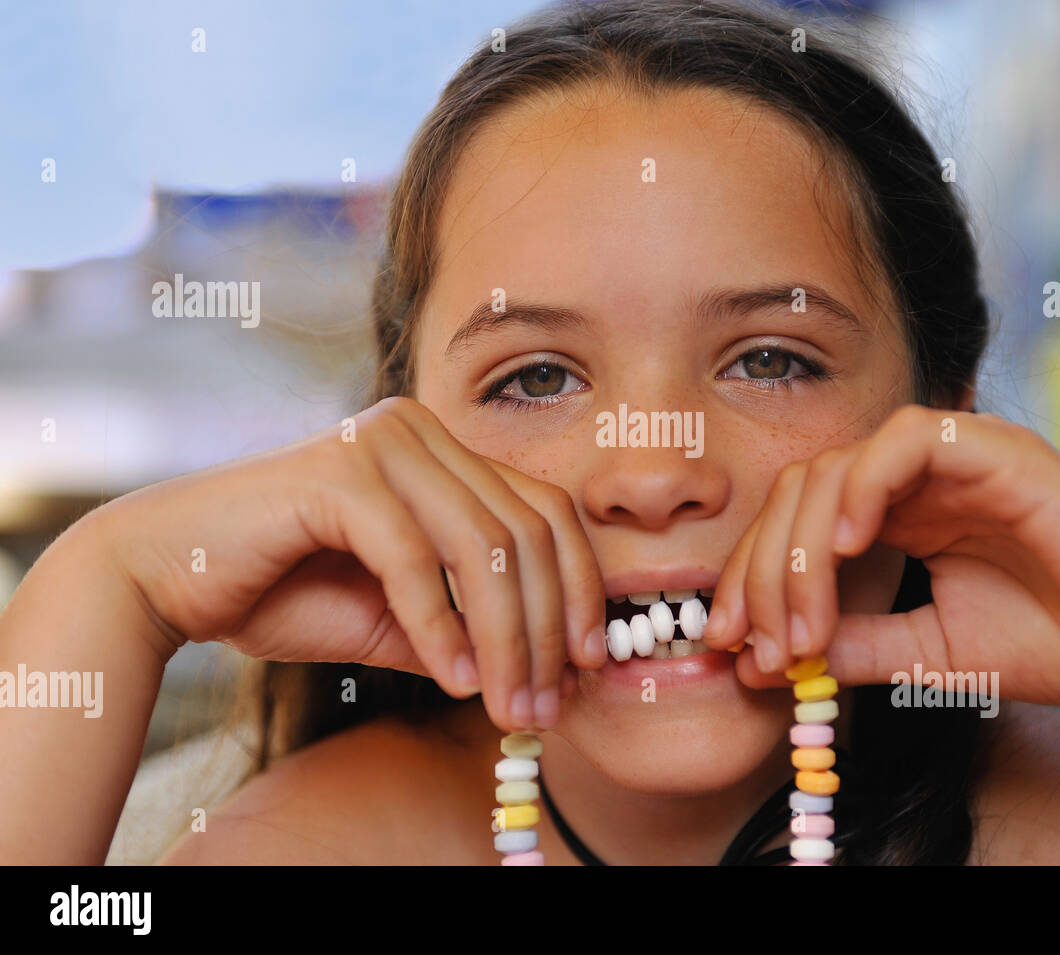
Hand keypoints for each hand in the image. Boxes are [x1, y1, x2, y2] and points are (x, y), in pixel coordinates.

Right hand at [98, 396, 605, 731]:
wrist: (168, 577)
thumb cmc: (284, 591)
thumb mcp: (402, 619)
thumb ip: (471, 629)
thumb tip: (552, 676)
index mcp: (444, 450)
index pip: (546, 512)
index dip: (578, 590)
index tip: (591, 664)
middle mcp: (420, 432)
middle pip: (524, 532)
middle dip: (547, 630)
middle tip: (549, 706)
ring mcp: (382, 443)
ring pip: (482, 547)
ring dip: (505, 640)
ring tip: (508, 707)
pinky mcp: (340, 474)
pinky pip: (416, 561)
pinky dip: (441, 629)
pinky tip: (454, 683)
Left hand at [703, 404, 1059, 708]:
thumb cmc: (1056, 643)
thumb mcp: (927, 652)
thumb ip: (855, 644)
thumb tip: (772, 658)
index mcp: (899, 514)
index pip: (798, 524)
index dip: (754, 580)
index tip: (733, 648)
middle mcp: (915, 478)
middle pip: (799, 493)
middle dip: (762, 572)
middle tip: (755, 645)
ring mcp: (953, 456)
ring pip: (836, 466)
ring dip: (801, 549)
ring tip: (800, 625)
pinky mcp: (993, 447)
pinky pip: (902, 441)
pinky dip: (863, 489)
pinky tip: (850, 551)